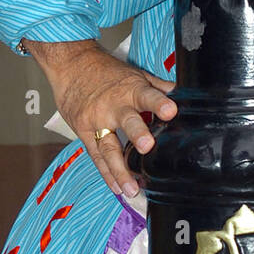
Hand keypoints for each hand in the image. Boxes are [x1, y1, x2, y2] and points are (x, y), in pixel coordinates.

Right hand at [25, 38, 176, 197]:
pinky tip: (117, 188)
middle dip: (137, 134)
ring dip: (120, 170)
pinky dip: (107, 173)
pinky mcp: (83, 131)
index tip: (171, 110)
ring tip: (132, 188)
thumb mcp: (135, 74)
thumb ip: (158, 87)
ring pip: (109, 148)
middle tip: (147, 147)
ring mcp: (97, 120)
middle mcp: (114, 106)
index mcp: (131, 89)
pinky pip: (96, 156)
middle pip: (126, 122)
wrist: (70, 65)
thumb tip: (183, 94)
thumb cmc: (106, 71)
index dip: (159, 103)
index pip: (148, 95)